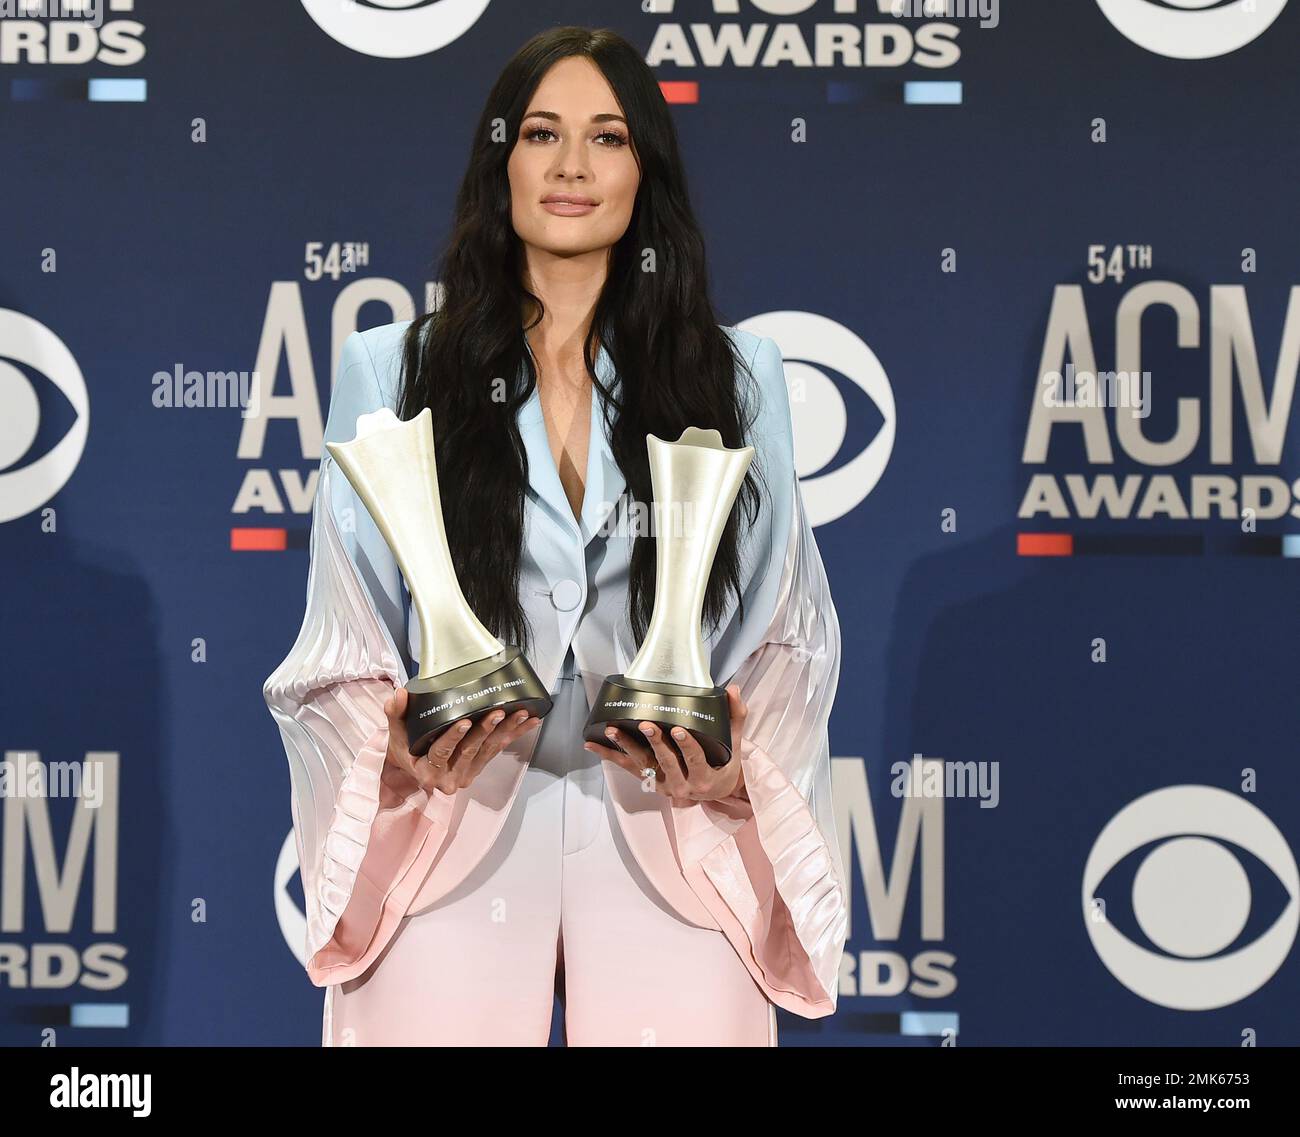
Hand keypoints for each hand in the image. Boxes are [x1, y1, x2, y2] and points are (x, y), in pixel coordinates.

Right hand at [382, 687, 541, 795]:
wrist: (412, 766)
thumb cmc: (405, 748)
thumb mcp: (396, 733)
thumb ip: (396, 714)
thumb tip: (399, 695)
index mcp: (426, 770)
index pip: (441, 751)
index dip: (453, 737)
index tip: (465, 722)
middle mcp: (448, 777)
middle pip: (470, 750)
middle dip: (486, 731)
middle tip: (499, 712)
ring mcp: (466, 774)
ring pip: (488, 751)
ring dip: (506, 731)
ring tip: (520, 714)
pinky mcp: (478, 768)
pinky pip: (497, 751)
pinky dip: (514, 735)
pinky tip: (530, 722)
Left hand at [583, 684, 748, 804]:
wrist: (714, 791)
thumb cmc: (724, 765)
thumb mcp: (734, 745)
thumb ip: (735, 717)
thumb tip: (734, 689)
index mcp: (703, 776)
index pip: (694, 759)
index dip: (686, 745)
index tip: (678, 730)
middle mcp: (681, 784)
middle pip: (666, 762)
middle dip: (655, 743)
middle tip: (646, 724)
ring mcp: (662, 783)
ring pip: (643, 764)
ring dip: (626, 747)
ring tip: (613, 730)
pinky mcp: (649, 779)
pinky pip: (627, 767)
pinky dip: (609, 756)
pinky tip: (592, 744)